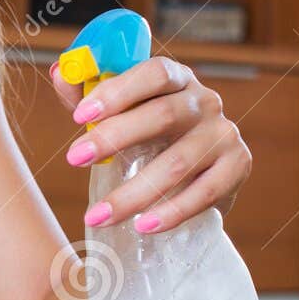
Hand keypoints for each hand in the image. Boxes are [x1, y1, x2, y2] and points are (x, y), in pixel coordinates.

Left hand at [49, 54, 251, 234]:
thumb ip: (84, 94)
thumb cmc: (145, 133)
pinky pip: (206, 192)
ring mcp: (224, 133)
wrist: (197, 170)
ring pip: (178, 162)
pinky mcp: (238, 165)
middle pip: (163, 115)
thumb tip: (60, 73)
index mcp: (176, 79)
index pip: (154, 73)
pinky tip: (142, 226)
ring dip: (133, 192)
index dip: (117, 91)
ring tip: (96, 215)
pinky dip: (172, 212)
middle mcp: (205, 101)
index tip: (79, 115)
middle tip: (74, 158)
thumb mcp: (115, 112)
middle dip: (114, 137)